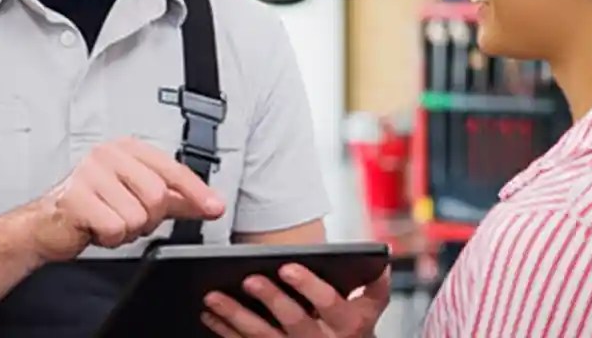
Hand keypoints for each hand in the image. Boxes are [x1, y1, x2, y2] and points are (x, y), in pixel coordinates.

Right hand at [30, 137, 225, 260]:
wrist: (47, 225)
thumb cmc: (92, 207)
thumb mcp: (138, 198)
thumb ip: (176, 199)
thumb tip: (209, 203)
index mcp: (127, 149)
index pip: (172, 169)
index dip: (196, 191)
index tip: (215, 207)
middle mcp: (108, 155)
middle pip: (157, 196)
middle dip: (148, 219)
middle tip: (128, 219)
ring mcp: (90, 173)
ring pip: (136, 216)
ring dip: (126, 231)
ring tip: (108, 222)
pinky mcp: (75, 197)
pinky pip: (114, 228)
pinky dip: (110, 238)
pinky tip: (96, 229)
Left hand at [200, 263, 390, 336]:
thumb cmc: (352, 329)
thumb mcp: (370, 310)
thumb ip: (374, 285)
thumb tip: (381, 261)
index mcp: (349, 325)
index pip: (330, 304)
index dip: (309, 285)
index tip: (288, 266)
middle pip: (294, 321)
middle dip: (270, 299)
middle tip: (249, 278)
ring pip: (263, 337)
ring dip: (236, 317)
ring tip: (214, 297)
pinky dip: (226, 331)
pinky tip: (211, 315)